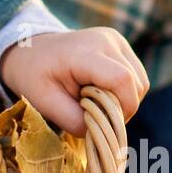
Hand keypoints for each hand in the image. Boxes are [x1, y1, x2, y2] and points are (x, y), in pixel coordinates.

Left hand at [0, 27, 148, 133]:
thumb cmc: (34, 77)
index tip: (103, 122)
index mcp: (84, 51)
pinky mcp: (121, 45)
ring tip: (96, 102)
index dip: (122, 108)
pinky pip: (137, 75)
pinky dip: (125, 91)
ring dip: (124, 100)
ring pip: (141, 81)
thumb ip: (75, 121)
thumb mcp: (46, 103)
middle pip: (136, 84)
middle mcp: (106, 40)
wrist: (30, 50)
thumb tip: (103, 133)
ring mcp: (116, 40)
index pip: (122, 79)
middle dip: (121, 108)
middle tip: (95, 114)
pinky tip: (102, 91)